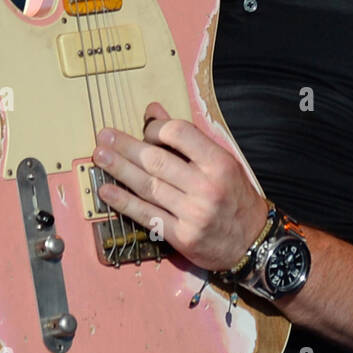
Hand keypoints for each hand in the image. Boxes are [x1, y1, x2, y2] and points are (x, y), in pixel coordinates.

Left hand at [93, 103, 268, 271]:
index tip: (144, 130)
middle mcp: (206, 186)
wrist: (253, 241)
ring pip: (147, 187)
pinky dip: (123, 202)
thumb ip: (187, 138)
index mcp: (219, 163)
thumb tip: (153, 112)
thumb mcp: (221, 161)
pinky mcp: (181, 236)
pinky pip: (146, 215)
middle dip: (126, 147)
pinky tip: (106, 191)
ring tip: (100, 157)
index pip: (179, 134)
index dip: (156, 129)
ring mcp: (193, 213)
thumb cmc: (235, 196)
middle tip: (104, 136)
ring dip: (119, 170)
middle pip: (157, 161)